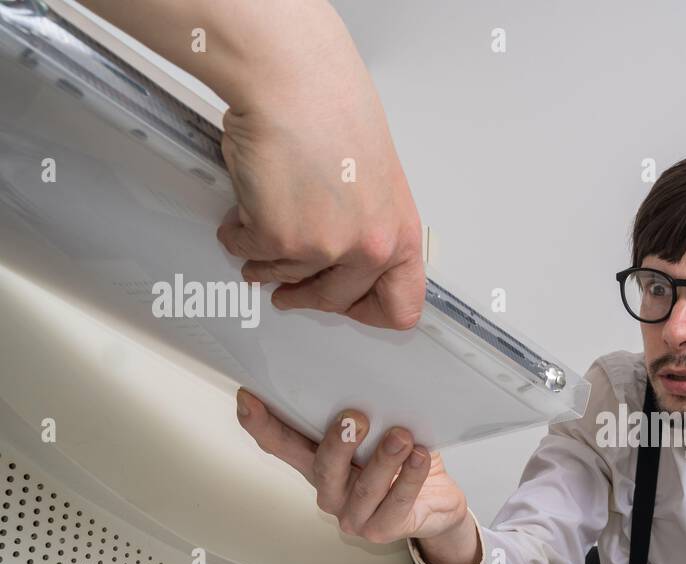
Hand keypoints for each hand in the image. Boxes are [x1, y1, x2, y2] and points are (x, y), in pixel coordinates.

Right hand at [218, 61, 424, 329]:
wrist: (294, 84)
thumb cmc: (333, 112)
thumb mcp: (376, 181)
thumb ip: (367, 223)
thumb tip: (348, 251)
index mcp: (399, 234)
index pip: (401, 306)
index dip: (371, 312)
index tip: (351, 307)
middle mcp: (368, 249)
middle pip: (336, 300)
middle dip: (305, 296)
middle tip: (290, 293)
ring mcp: (323, 249)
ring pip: (285, 277)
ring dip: (266, 265)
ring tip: (259, 244)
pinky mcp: (277, 239)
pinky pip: (249, 252)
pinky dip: (238, 236)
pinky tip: (240, 217)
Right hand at [235, 389, 476, 561]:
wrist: (435, 505)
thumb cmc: (400, 464)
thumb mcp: (379, 433)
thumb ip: (366, 412)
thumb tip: (365, 370)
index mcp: (319, 462)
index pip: (282, 444)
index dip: (262, 425)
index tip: (248, 398)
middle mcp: (330, 490)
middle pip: (322, 468)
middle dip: (338, 443)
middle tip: (355, 418)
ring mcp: (353, 514)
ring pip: (364, 488)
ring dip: (383, 459)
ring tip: (401, 437)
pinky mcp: (382, 529)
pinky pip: (397, 503)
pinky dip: (410, 478)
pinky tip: (420, 457)